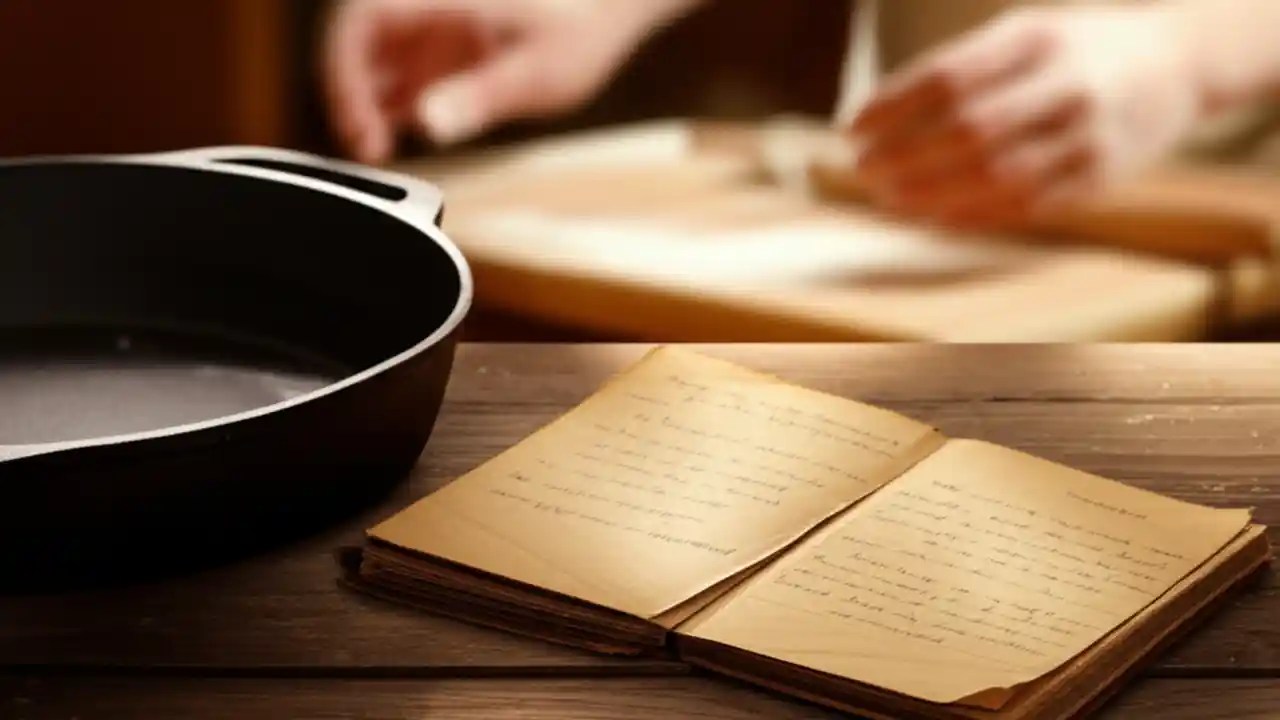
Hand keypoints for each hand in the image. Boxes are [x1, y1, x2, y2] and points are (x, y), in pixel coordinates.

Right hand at [322, 0, 695, 163]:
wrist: (612, 9)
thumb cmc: (583, 27)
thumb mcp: (539, 72)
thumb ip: (482, 95)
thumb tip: (427, 122)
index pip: (360, 20)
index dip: (342, 70)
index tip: (359, 123)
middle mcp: (427, 9)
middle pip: (354, 42)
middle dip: (347, 94)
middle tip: (369, 148)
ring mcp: (431, 31)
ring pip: (370, 63)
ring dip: (362, 106)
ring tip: (377, 152)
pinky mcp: (441, 55)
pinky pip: (396, 79)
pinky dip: (385, 110)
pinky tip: (394, 142)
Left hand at [849, 6, 1201, 229]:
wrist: (1176, 67)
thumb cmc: (1071, 53)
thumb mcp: (1023, 36)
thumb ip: (962, 70)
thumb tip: (877, 118)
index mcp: (1036, 38)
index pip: (948, 77)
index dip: (891, 108)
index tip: (852, 130)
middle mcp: (1065, 84)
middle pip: (967, 130)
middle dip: (903, 156)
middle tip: (863, 171)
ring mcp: (1087, 134)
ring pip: (994, 175)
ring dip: (929, 193)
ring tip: (888, 198)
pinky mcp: (1099, 178)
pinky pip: (1025, 205)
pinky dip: (971, 215)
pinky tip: (933, 217)